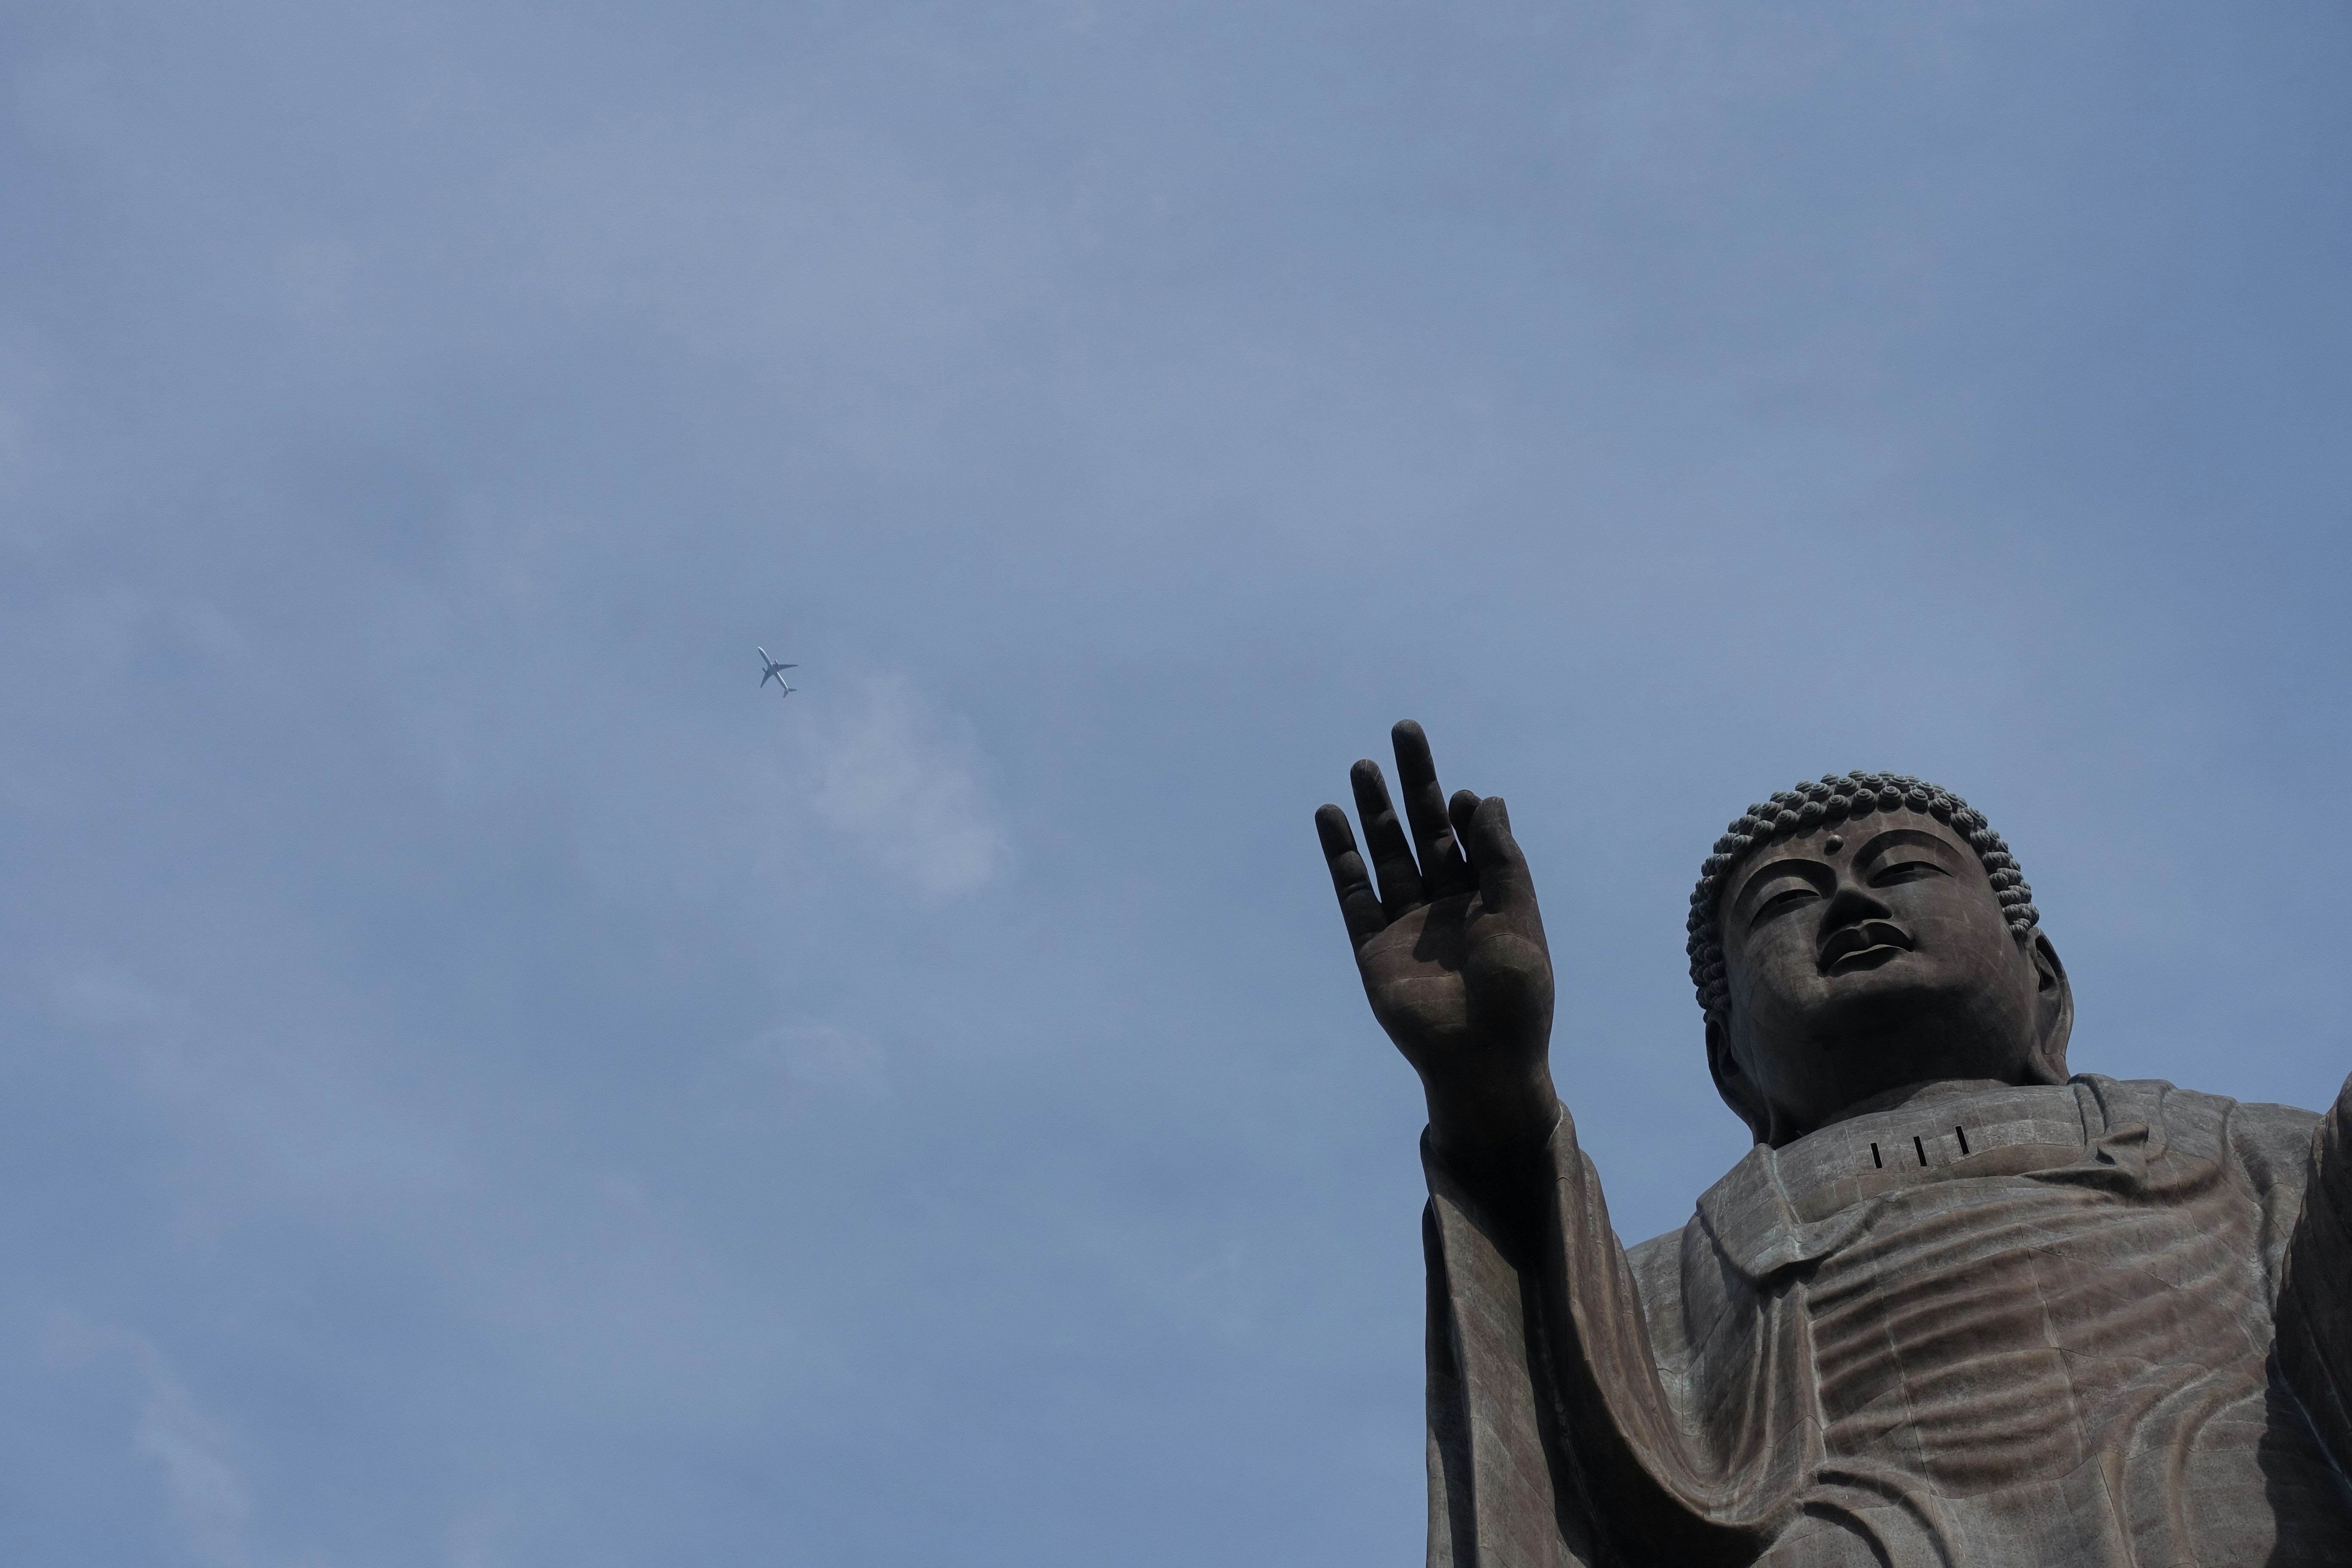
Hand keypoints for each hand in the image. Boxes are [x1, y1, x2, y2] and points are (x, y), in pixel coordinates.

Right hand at [1315, 721, 1558, 1168]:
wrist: (1480, 1062)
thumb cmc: (1514, 995)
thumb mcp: (1518, 918)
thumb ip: (1501, 858)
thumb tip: (1484, 798)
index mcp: (1489, 901)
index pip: (1472, 840)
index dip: (1464, 811)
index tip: (1459, 795)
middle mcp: (1446, 907)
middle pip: (1425, 830)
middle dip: (1414, 783)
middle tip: (1405, 730)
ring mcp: (1406, 925)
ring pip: (1387, 853)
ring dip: (1375, 810)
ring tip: (1361, 765)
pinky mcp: (1372, 946)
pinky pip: (1354, 892)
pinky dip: (1341, 855)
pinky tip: (1330, 817)